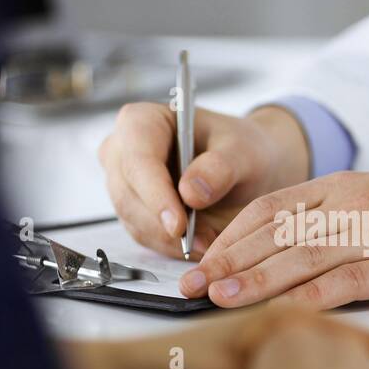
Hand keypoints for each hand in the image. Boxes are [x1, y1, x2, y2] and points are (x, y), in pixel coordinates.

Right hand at [98, 103, 310, 258]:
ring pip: (134, 221)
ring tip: (210, 241)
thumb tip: (190, 192)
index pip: (137, 160)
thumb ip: (221, 167)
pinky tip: (200, 243)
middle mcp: (123, 150)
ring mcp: (124, 183)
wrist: (244, 167)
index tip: (179, 225)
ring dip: (171, 241)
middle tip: (206, 242)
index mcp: (143, 121)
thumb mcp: (242, 152)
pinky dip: (172, 247)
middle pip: (128, 195)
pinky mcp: (133, 211)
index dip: (155, 194)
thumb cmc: (239, 149)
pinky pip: (145, 236)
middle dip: (165, 225)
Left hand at [179, 171, 368, 308]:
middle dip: (226, 260)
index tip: (197, 262)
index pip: (270, 209)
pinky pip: (344, 281)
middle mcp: (351, 204)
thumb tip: (278, 255)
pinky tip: (282, 312)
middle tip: (188, 286)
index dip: (228, 236)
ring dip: (255, 278)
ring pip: (301, 255)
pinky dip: (309, 297)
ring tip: (219, 297)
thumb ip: (329, 222)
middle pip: (275, 232)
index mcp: (340, 188)